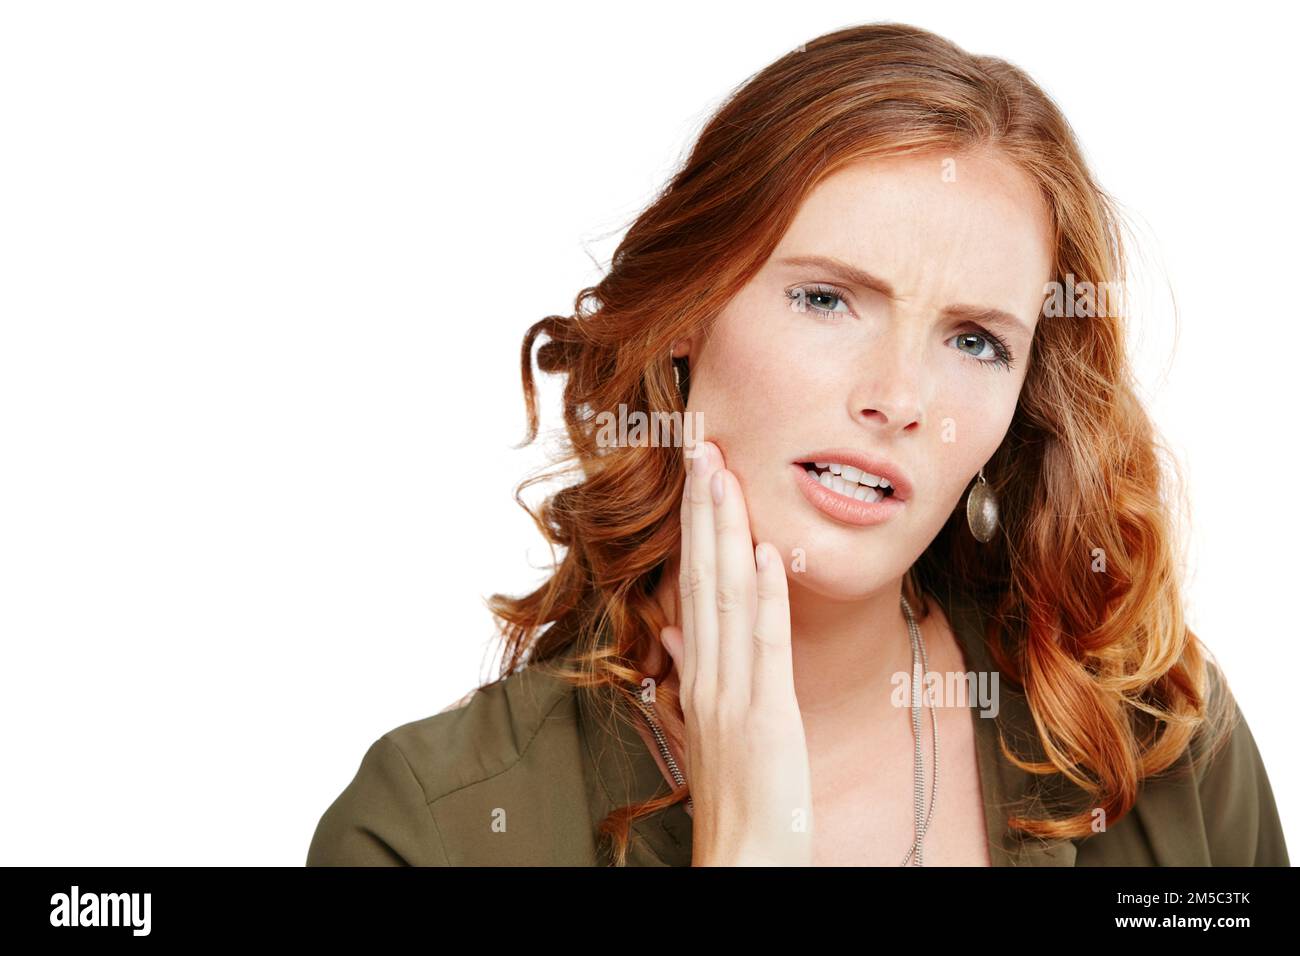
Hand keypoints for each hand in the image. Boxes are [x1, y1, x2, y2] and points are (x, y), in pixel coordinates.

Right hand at [658, 440, 814, 865]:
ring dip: (727, 530)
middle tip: (702, 444)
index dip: (695, 524)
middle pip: (703, 574)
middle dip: (703, 507)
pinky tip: (769, 551)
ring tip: (724, 474)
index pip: (693, 582)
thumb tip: (677, 623)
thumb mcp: (705, 723)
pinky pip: (766, 644)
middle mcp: (706, 673)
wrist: (743, 856)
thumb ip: (692, 668)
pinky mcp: (766, 713)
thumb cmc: (734, 792)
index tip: (699, 472)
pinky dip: (767, 595)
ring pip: (727, 595)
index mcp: (696, 673)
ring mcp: (732, 692)